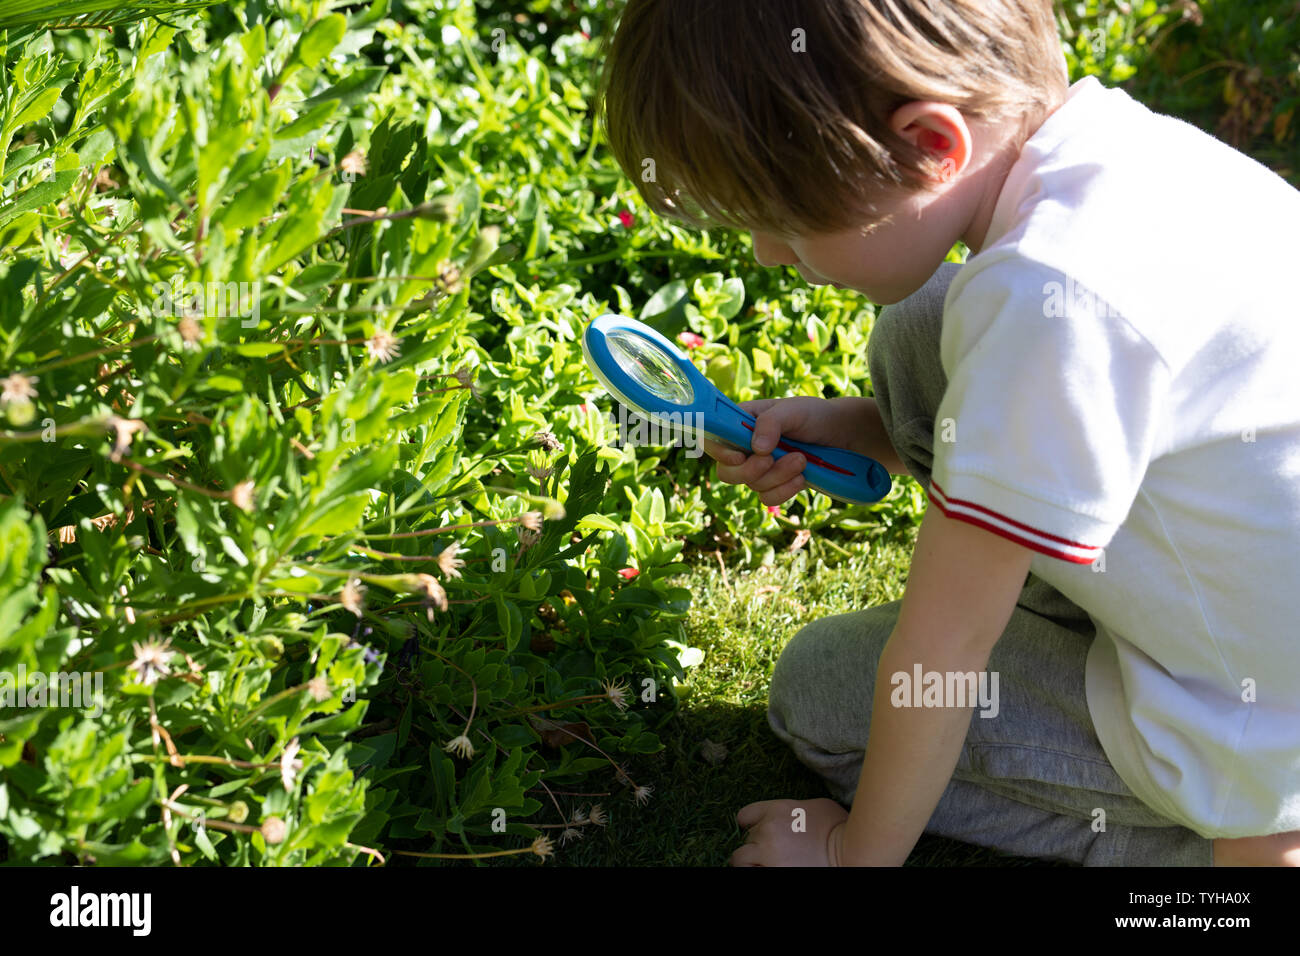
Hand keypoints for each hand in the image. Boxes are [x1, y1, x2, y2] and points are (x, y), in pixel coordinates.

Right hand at [703, 397, 853, 506]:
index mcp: (741, 422)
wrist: (842, 436)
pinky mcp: (775, 485)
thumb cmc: (815, 415)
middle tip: (772, 459)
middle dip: (750, 470)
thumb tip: (756, 448)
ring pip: (751, 485)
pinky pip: (767, 498)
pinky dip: (785, 491)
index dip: (719, 452)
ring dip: (777, 477)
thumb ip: (772, 423)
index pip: (712, 439)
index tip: (740, 456)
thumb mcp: (794, 410)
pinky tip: (802, 478)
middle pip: (726, 471)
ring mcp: (759, 468)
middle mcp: (745, 447)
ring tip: (801, 460)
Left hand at [730, 797, 849, 865]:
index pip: (745, 816)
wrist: (849, 851)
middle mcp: (767, 829)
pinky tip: (769, 870)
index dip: (751, 826)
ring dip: (749, 862)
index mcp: (777, 809)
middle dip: (757, 845)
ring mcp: (767, 853)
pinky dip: (757, 871)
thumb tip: (793, 816)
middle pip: (747, 838)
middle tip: (774, 853)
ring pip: (740, 859)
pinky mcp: (771, 871)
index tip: (758, 834)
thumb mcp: (817, 806)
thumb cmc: (839, 828)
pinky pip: (752, 872)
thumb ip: (795, 809)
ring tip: (763, 865)